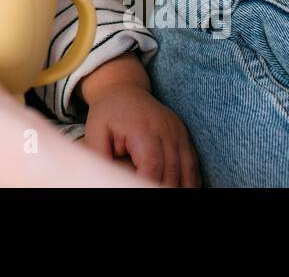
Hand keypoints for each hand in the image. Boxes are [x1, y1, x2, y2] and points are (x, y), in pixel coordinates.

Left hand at [81, 84, 199, 186]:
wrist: (124, 89)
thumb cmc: (108, 112)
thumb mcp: (95, 131)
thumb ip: (99, 156)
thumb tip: (103, 176)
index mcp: (143, 130)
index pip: (152, 167)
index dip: (148, 184)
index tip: (139, 188)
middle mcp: (166, 131)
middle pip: (171, 172)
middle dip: (163, 188)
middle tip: (149, 192)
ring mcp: (178, 133)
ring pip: (187, 170)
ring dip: (179, 187)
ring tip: (173, 199)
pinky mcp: (184, 136)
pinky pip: (193, 164)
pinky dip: (190, 181)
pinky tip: (182, 189)